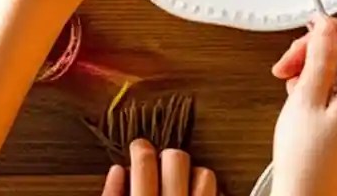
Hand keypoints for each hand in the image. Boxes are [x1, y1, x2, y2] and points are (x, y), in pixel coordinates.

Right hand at [101, 139, 216, 195]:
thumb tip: (117, 171)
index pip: (144, 164)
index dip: (139, 149)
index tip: (139, 146)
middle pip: (176, 159)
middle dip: (166, 156)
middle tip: (158, 163)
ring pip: (205, 174)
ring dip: (192, 173)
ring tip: (180, 182)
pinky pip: (219, 194)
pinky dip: (209, 192)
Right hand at [269, 18, 336, 195]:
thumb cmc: (305, 161)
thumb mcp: (306, 98)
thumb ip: (319, 58)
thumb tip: (326, 29)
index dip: (335, 28)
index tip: (313, 24)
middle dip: (316, 54)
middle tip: (288, 62)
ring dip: (314, 73)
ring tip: (289, 84)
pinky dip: (320, 91)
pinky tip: (299, 100)